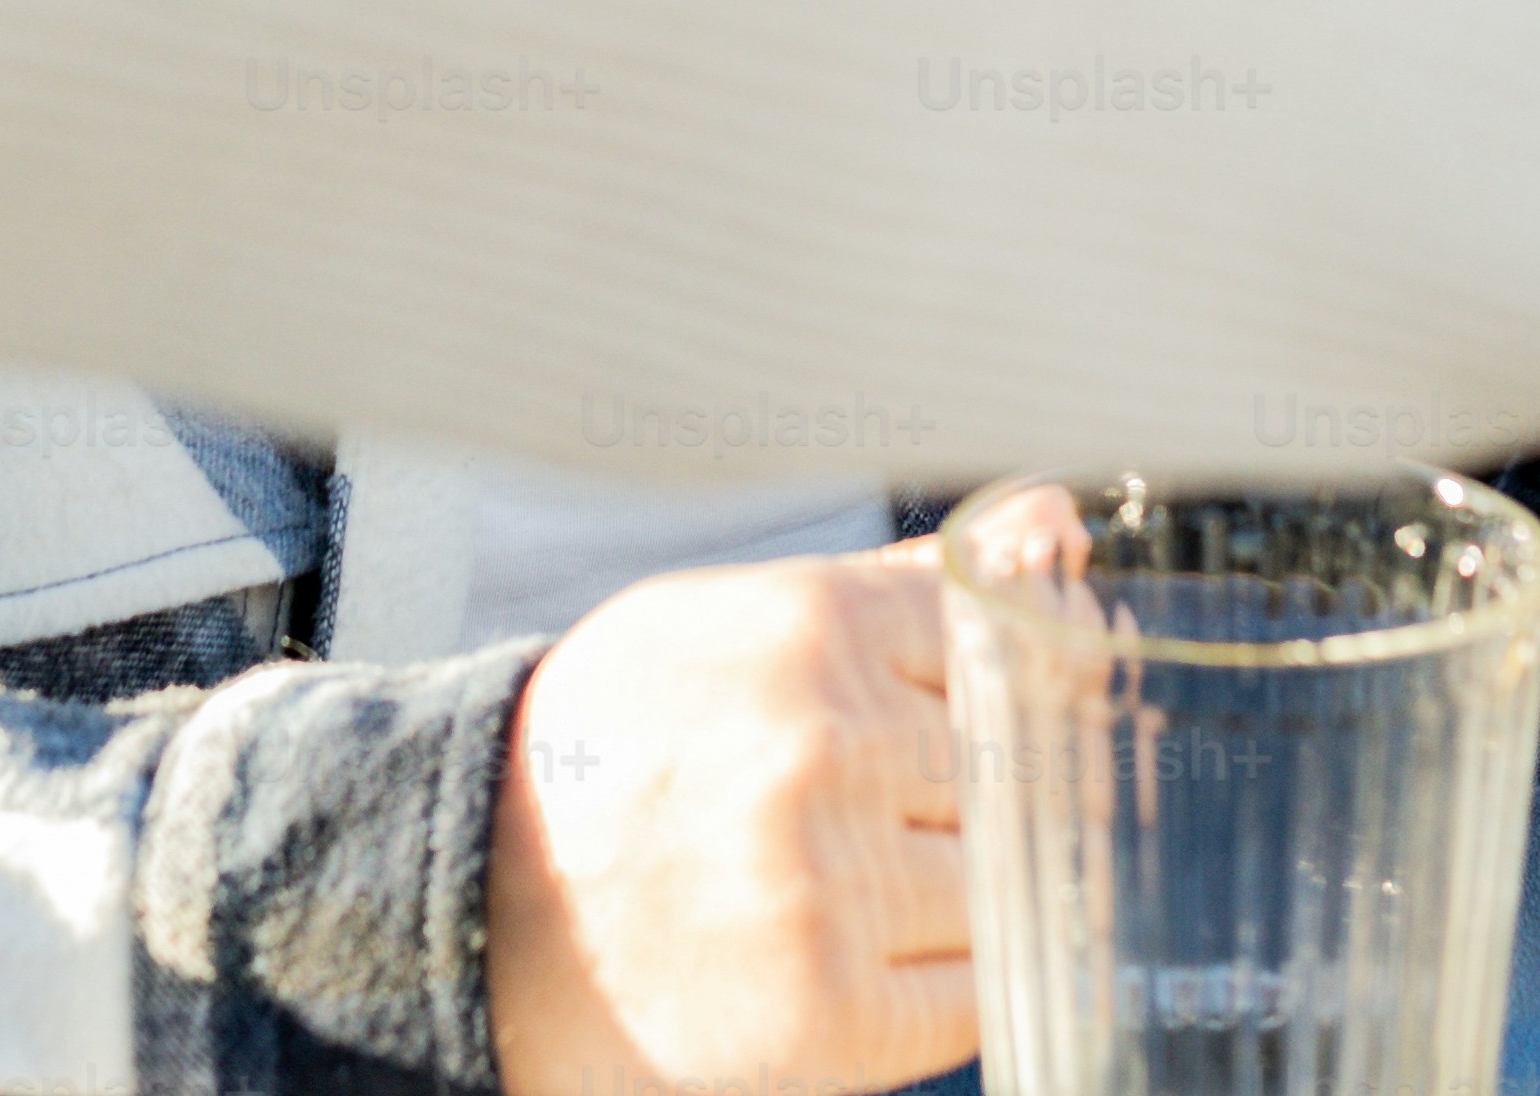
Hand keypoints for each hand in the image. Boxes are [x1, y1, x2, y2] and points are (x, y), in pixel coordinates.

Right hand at [486, 546, 968, 1095]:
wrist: (483, 903)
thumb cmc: (622, 747)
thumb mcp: (741, 624)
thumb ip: (908, 583)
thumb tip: (1056, 525)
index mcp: (812, 631)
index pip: (1001, 643)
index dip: (1021, 678)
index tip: (1023, 701)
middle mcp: (829, 751)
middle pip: (1014, 762)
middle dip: (1000, 787)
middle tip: (931, 803)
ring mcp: (833, 886)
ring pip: (1005, 876)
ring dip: (979, 884)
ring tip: (892, 874)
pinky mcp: (833, 1014)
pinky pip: (977, 988)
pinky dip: (960, 973)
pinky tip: (897, 946)